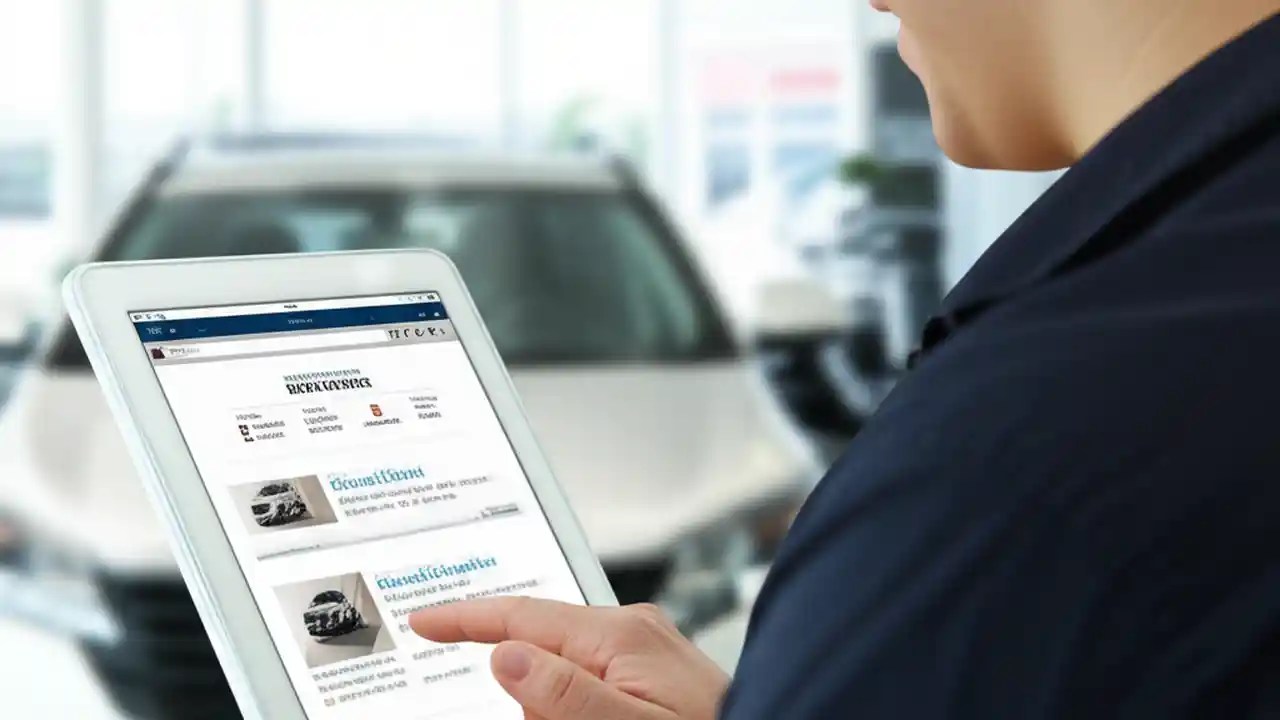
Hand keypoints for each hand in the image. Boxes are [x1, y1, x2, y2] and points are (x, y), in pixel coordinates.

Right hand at [409, 598, 729, 719]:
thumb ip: (567, 697)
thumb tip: (505, 655)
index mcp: (622, 636)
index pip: (522, 616)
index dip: (465, 619)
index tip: (423, 621)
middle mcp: (632, 632)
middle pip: (539, 658)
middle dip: (534, 707)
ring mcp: (645, 652)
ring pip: (563, 685)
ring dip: (563, 717)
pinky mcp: (653, 674)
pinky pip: (592, 693)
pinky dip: (585, 715)